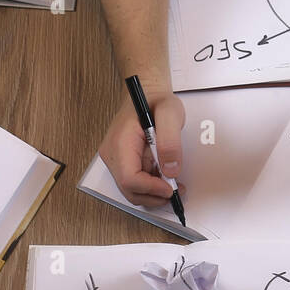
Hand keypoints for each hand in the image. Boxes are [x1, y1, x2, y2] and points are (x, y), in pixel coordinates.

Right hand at [100, 90, 186, 208]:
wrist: (148, 93)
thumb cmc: (156, 101)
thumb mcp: (170, 114)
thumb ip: (170, 142)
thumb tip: (171, 170)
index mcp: (120, 142)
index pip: (129, 178)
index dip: (150, 188)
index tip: (170, 189)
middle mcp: (113, 154)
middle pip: (129, 189)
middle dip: (153, 195)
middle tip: (176, 191)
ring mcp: (117, 159)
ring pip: (132, 190)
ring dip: (153, 193)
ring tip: (174, 185)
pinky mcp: (123, 162)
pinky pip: (136, 182)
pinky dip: (151, 186)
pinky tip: (166, 179)